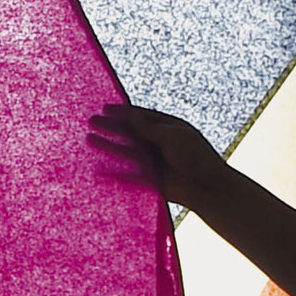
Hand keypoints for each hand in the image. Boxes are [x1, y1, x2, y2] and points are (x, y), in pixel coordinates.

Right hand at [87, 104, 232, 212]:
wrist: (206, 187)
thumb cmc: (195, 156)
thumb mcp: (172, 136)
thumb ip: (149, 128)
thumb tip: (130, 116)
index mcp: (168, 127)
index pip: (141, 116)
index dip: (123, 112)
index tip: (104, 108)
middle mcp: (158, 143)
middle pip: (130, 132)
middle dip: (111, 127)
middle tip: (91, 121)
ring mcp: (153, 161)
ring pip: (125, 151)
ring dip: (108, 145)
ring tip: (88, 139)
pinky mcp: (150, 179)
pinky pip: (128, 174)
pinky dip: (114, 173)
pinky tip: (99, 169)